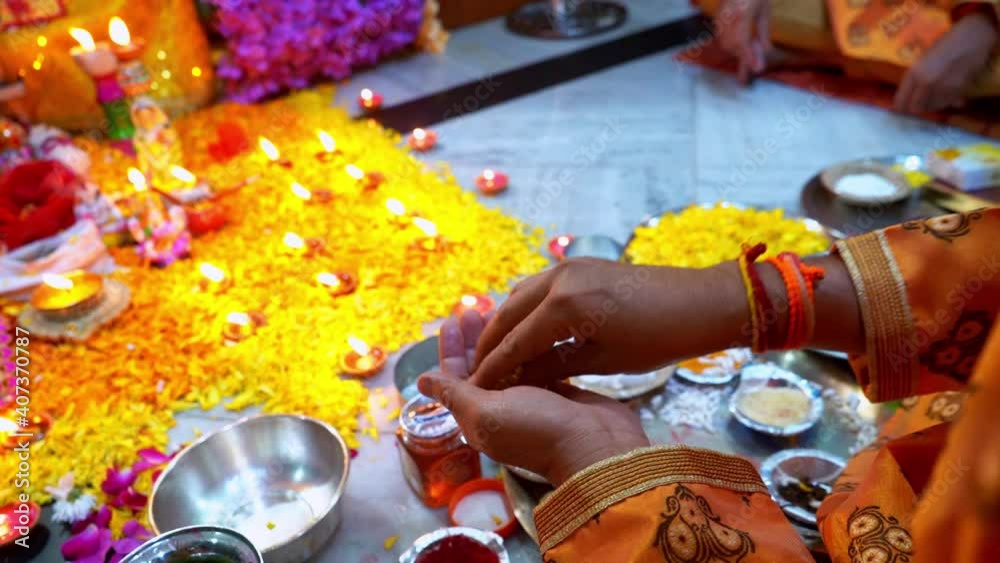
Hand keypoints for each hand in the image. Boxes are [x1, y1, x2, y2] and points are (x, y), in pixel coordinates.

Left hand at [418, 312, 649, 485]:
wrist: (595, 445)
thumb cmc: (536, 430)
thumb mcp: (485, 412)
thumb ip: (455, 393)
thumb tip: (420, 381)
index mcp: (478, 416)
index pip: (455, 377)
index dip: (451, 348)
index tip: (453, 320)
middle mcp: (500, 409)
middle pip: (479, 366)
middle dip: (474, 338)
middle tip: (473, 308)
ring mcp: (530, 400)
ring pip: (507, 363)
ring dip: (501, 339)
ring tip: (499, 311)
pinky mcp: (556, 391)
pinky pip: (535, 363)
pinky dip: (528, 345)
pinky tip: (530, 326)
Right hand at [470, 258, 750, 390]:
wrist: (700, 302)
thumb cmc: (657, 339)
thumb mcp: (602, 361)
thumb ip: (553, 365)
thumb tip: (516, 377)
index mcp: (564, 306)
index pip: (514, 342)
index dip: (493, 369)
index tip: (475, 389)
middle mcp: (558, 279)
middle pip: (507, 314)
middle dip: (489, 344)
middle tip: (476, 372)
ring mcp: (568, 266)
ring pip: (519, 296)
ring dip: (504, 323)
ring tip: (496, 352)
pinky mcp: (578, 264)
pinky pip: (538, 286)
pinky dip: (524, 308)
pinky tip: (524, 328)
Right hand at [716, 0, 771, 83]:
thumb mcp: (764, 10)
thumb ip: (764, 32)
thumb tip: (765, 52)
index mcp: (741, 15)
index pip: (743, 43)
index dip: (749, 58)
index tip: (757, 70)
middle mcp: (727, 18)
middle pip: (731, 46)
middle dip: (743, 56)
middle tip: (755, 63)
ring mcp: (720, 17)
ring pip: (725, 43)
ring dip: (737, 50)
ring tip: (750, 52)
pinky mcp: (717, 16)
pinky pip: (722, 36)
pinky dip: (732, 43)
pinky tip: (742, 44)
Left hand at [894, 13, 998, 113]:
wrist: (973, 37)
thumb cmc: (947, 43)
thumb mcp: (924, 58)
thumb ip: (915, 76)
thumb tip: (910, 94)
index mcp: (914, 73)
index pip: (901, 102)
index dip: (900, 108)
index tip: (901, 109)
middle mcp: (926, 83)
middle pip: (915, 109)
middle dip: (915, 108)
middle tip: (918, 104)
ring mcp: (942, 88)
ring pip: (931, 107)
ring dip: (931, 105)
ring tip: (933, 96)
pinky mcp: (958, 90)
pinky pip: (947, 103)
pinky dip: (945, 101)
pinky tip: (947, 93)